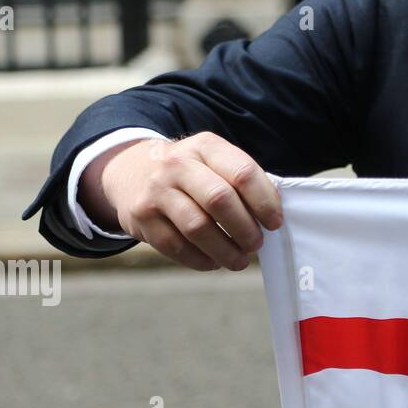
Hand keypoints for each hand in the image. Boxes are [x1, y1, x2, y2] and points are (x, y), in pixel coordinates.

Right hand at [85, 131, 282, 271]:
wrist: (132, 172)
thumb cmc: (191, 173)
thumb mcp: (214, 161)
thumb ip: (241, 181)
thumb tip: (272, 215)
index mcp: (206, 146)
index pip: (243, 173)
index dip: (265, 202)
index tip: (275, 223)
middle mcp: (177, 164)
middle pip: (220, 200)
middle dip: (245, 228)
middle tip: (257, 244)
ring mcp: (156, 191)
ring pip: (198, 227)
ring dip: (225, 250)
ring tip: (240, 260)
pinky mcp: (141, 218)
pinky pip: (176, 246)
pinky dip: (200, 259)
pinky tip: (214, 262)